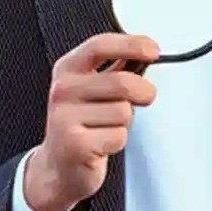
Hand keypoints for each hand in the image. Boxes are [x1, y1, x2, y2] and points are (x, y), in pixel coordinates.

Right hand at [24, 33, 158, 210]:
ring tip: (107, 127)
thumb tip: (146, 52)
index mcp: (67, 70)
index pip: (99, 46)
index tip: (153, 50)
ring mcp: (65, 118)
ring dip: (124, 122)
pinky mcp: (75, 145)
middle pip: (122, 82)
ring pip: (123, 112)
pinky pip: (118, 136)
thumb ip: (116, 69)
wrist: (59, 166)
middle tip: (144, 97)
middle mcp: (62, 91)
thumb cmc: (82, 124)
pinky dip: (118, 142)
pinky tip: (101, 144)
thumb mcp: (92, 89)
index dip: (131, 44)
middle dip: (143, 92)